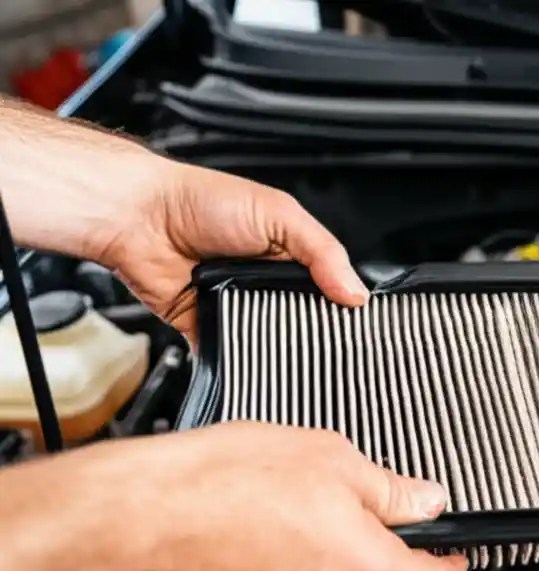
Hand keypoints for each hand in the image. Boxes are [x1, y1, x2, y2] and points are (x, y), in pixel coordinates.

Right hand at [92, 422, 464, 570]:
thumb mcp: (331, 459)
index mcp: (366, 570)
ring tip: (285, 508)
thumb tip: (425, 500)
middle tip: (339, 500)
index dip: (450, 564)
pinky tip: (256, 531)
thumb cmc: (225, 484)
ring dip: (321, 555)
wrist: (141, 517)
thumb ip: (390, 488)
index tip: (452, 553)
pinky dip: (282, 570)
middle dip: (368, 544)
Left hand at [98, 161, 367, 343]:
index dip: (340, 305)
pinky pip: (228, 353)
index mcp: (289, 254)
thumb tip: (357, 293)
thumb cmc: (201, 201)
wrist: (139, 217)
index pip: (327, 288)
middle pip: (300, 319)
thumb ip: (322, 251)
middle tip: (319, 338)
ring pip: (267, 340)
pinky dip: (235, 359)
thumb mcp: (279, 214)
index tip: (353, 323)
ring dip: (272, 344)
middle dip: (307, 329)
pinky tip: (249, 359)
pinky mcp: (206, 328)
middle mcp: (264, 281)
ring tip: (280, 343)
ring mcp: (235, 305)